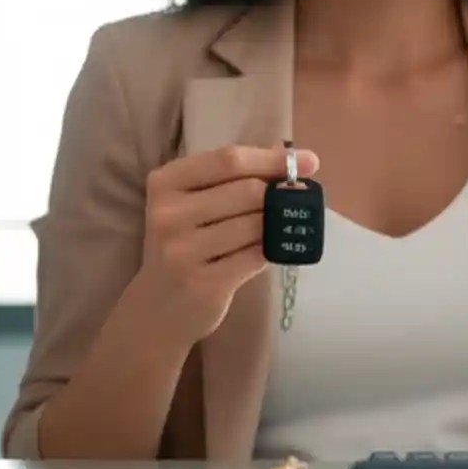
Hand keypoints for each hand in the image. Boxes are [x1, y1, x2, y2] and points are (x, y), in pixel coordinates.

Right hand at [134, 145, 320, 342]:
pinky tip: (269, 250)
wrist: (158, 309)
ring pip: (257, 224)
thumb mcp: (194, 204)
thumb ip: (235, 178)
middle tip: (298, 200)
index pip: (228, 160)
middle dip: (279, 194)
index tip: (310, 161)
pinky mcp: (204, 284)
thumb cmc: (186, 244)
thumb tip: (300, 160)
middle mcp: (169, 214)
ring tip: (276, 228)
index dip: (272, 159)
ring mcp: (183, 251)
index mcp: (166, 183)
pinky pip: (258, 255)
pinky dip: (272, 249)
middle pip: (248, 191)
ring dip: (276, 225)